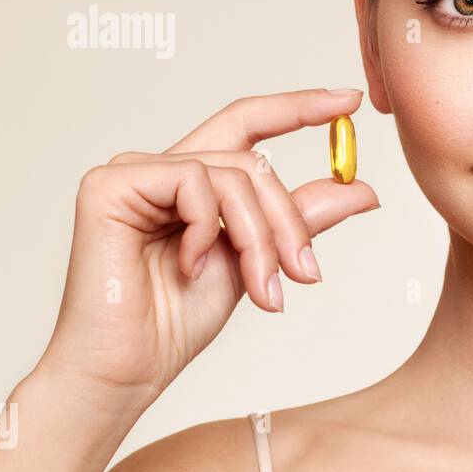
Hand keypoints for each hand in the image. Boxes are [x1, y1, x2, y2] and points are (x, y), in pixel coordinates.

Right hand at [39, 88, 377, 409]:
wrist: (126, 371)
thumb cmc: (177, 322)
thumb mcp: (259, 263)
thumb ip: (300, 220)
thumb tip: (362, 188)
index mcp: (191, 183)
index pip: (248, 125)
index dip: (298, 108)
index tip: (351, 100)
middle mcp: (160, 169)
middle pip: (253, 160)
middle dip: (289, 220)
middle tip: (308, 273)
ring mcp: (132, 172)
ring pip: (233, 174)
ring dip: (261, 237)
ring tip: (262, 289)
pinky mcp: (109, 185)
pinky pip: (193, 182)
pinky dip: (209, 229)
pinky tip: (192, 268)